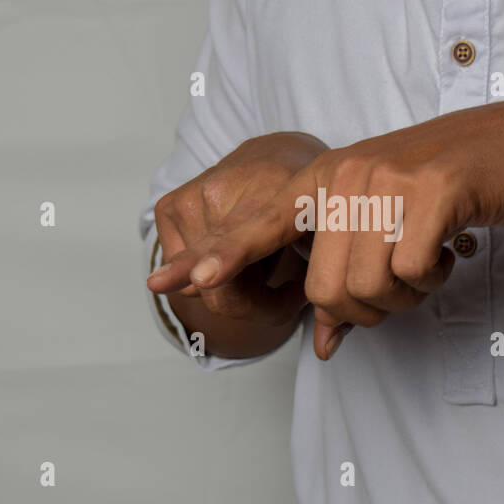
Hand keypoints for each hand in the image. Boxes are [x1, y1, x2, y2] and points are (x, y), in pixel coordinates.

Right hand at [148, 131, 325, 327]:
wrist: (278, 153)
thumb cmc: (309, 203)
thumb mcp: (333, 241)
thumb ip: (328, 290)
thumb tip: (325, 349)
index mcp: (277, 191)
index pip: (246, 235)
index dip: (224, 259)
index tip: (203, 277)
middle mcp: (227, 186)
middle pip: (218, 284)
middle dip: (256, 305)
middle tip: (291, 297)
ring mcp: (194, 193)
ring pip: (199, 289)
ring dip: (235, 291)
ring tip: (263, 259)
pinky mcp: (170, 205)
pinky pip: (184, 278)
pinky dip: (210, 280)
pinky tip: (237, 255)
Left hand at [150, 103, 503, 357]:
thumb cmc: (441, 193)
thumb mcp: (382, 228)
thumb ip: (344, 279)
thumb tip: (322, 347)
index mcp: (322, 179)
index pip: (260, 223)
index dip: (220, 255)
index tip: (172, 281)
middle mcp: (344, 174)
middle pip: (327, 290)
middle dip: (366, 310)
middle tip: (402, 286)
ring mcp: (384, 180)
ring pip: (368, 286)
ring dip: (405, 295)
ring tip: (427, 261)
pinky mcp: (427, 191)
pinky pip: (411, 271)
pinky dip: (433, 277)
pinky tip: (448, 249)